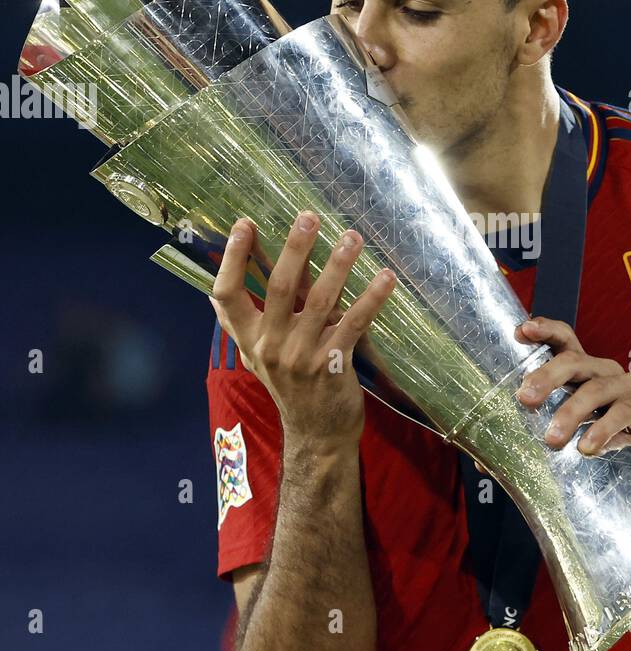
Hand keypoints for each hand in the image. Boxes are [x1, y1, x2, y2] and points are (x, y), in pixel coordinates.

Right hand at [209, 210, 395, 448]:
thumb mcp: (261, 353)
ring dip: (338, 265)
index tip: (244, 224)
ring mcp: (302, 357)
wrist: (317, 432)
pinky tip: (385, 278)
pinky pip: (354, 324)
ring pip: (320, 301)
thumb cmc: (291, 384)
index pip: (227, 295)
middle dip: (294, 249)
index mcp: (249, 338)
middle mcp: (270, 346)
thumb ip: (251, 318)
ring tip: (352, 237)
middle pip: (277, 288)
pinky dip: (370, 299)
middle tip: (309, 217)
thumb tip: (225, 284)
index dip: (232, 259)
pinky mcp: (334, 364)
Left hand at [514, 315, 630, 459]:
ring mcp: (624, 384)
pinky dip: (599, 431)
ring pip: (593, 391)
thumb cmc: (610, 424)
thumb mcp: (579, 417)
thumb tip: (499, 445)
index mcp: (585, 366)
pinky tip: (586, 447)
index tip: (521, 330)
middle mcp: (603, 368)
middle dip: (546, 376)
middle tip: (525, 398)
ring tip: (552, 438)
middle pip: (572, 360)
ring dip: (569, 414)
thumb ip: (549, 418)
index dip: (544, 330)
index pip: (564, 338)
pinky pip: (618, 416)